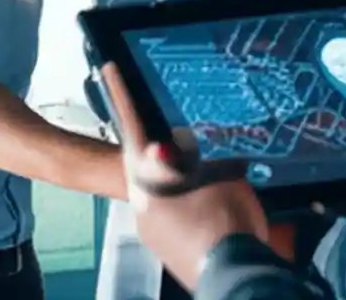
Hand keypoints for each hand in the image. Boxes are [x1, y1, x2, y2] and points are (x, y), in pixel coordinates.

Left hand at [100, 62, 269, 290]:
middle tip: (190, 146)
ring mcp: (151, 230)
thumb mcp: (215, 175)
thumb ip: (189, 155)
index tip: (110, 68)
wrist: (236, 277)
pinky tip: (215, 213)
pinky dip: (191, 207)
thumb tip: (170, 145)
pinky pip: (176, 217)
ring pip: (166, 192)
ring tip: (216, 188)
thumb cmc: (225, 221)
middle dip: (169, 152)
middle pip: (151, 163)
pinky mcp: (166, 249)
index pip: (133, 126)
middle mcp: (141, 204)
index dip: (123, 95)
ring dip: (184, 184)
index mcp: (148, 179)